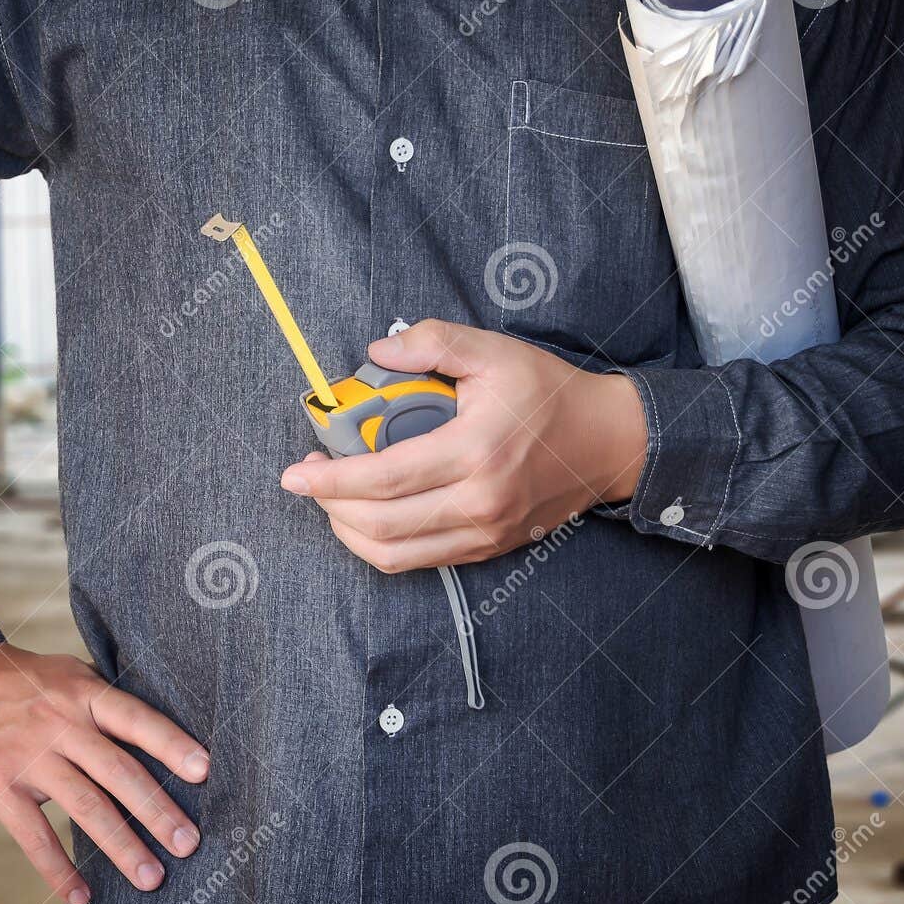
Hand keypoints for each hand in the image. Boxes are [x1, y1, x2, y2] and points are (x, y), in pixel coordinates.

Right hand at [0, 643, 207, 903]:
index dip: (172, 744)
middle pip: (120, 772)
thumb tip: (156, 729)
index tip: (205, 771)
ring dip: (122, 847)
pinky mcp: (0, 788)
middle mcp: (63, 726)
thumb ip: (105, 701)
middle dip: (158, 811)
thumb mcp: (67, 674)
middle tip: (190, 844)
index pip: (137, 720)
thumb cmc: (18, 679)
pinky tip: (82, 896)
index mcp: (84, 695)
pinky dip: (59, 870)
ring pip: (86, 808)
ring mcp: (31, 758)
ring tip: (152, 879)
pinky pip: (34, 837)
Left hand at [279, 320, 646, 572]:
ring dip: (349, 532)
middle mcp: (478, 503)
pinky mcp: (487, 549)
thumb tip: (376, 352)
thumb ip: (433, 343)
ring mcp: (484, 533)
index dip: (330, 480)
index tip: (295, 472)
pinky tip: (367, 516)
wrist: (608, 443)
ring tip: (333, 499)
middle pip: (380, 525)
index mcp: (475, 452)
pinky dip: (382, 545)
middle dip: (329, 506)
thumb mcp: (494, 351)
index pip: (383, 478)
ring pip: (394, 555)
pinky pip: (419, 561)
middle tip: (309, 479)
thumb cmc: (549, 394)